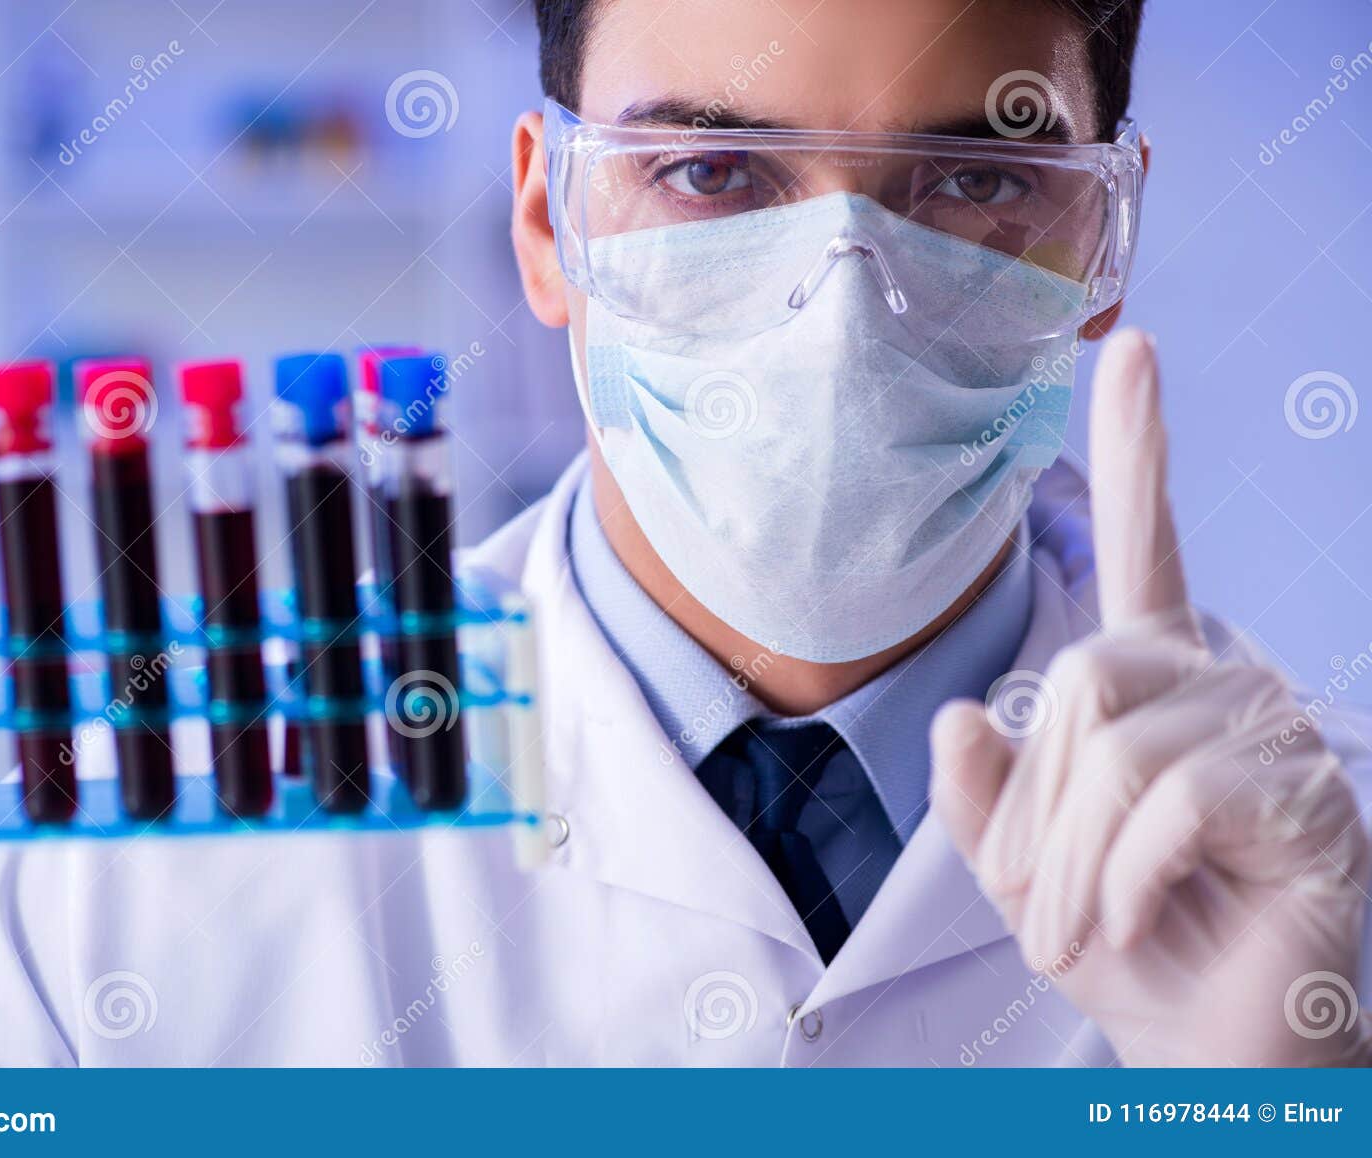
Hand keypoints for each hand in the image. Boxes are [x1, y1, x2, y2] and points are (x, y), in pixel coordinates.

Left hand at [930, 328, 1371, 1066]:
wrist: (1202, 1043)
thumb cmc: (1119, 940)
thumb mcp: (1021, 864)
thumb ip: (981, 791)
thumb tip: (964, 709)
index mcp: (1152, 676)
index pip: (1142, 544)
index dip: (1136, 446)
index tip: (1128, 347)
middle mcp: (1221, 678)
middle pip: (1076, 677)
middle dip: (1031, 812)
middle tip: (1038, 907)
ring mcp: (1274, 731)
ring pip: (1113, 747)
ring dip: (1068, 863)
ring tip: (1078, 930)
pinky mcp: (1307, 796)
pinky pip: (1165, 805)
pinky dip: (1119, 881)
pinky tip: (1131, 927)